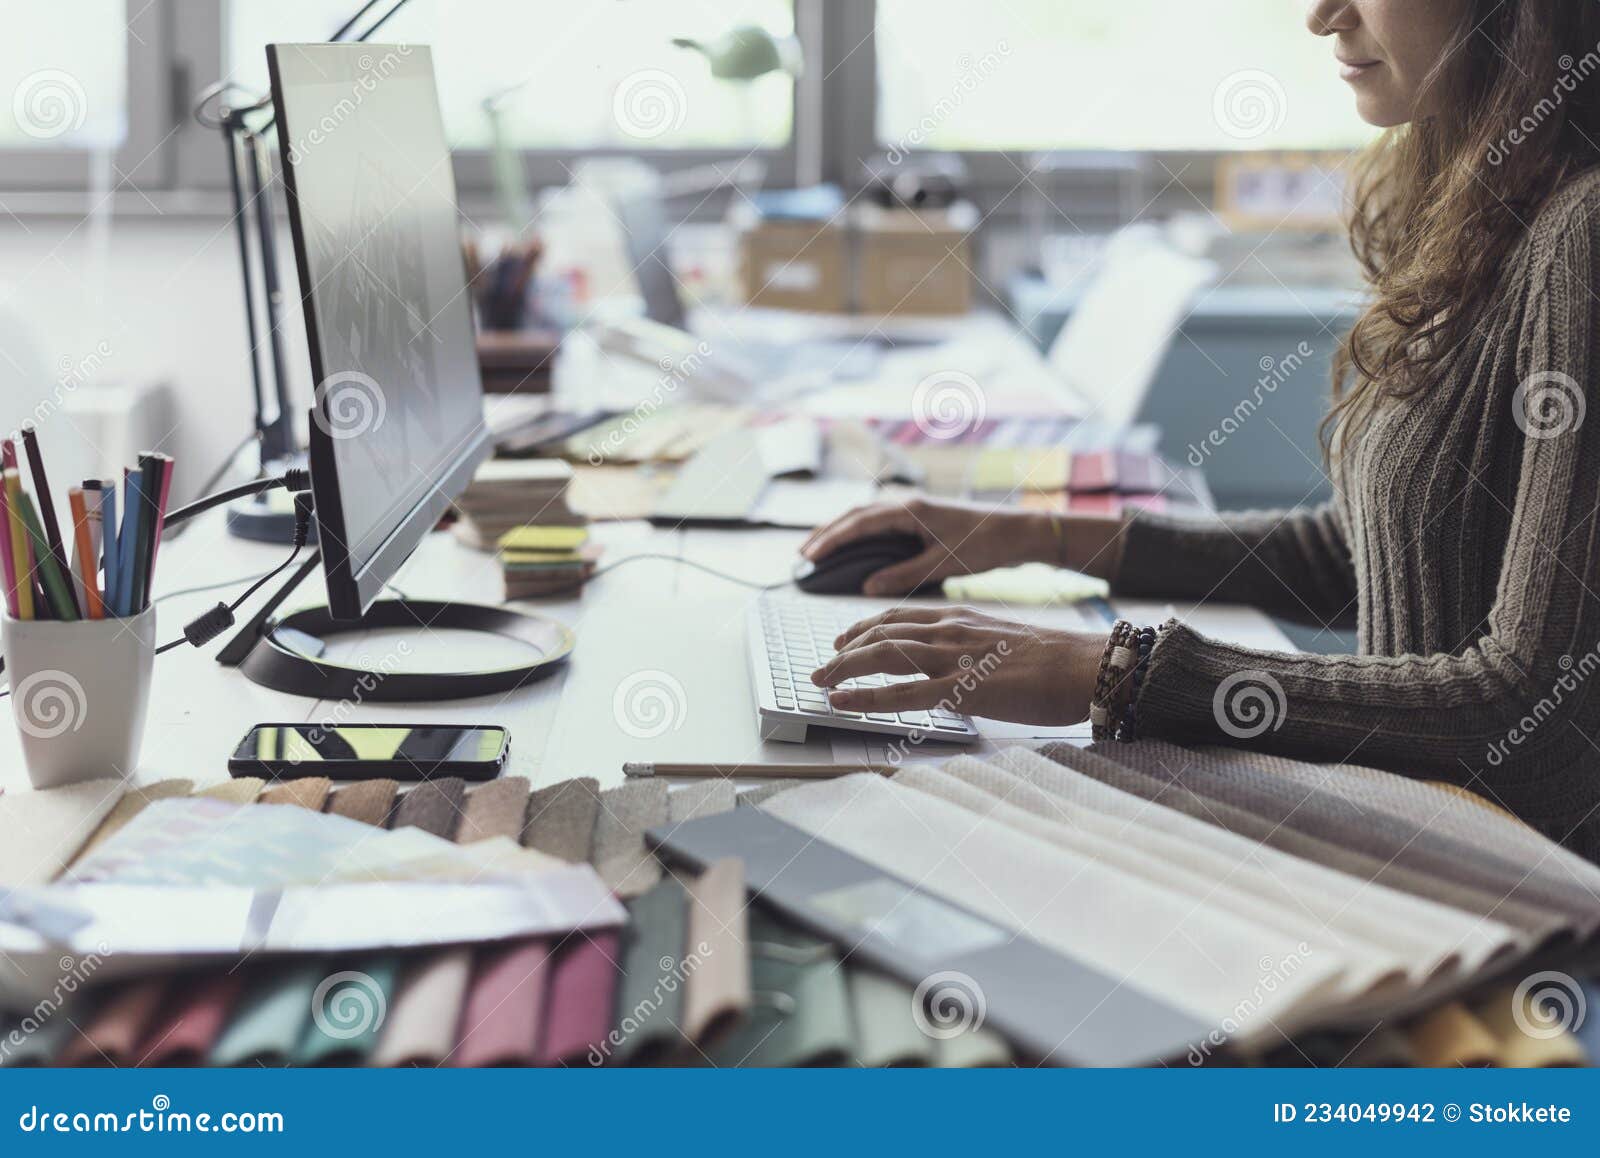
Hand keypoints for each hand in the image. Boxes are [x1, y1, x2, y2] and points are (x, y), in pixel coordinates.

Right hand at [799, 497, 1050, 596]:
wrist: (1018, 532)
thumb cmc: (986, 546)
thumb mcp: (943, 564)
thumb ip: (904, 574)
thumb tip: (868, 586)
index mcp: (911, 510)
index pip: (859, 523)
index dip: (831, 539)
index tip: (808, 556)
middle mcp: (909, 504)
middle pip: (856, 515)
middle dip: (826, 533)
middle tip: (801, 555)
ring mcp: (914, 509)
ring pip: (866, 517)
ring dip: (841, 532)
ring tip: (818, 550)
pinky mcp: (921, 519)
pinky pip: (880, 523)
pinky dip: (860, 534)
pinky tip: (854, 549)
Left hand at [809, 605, 1107, 725]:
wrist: (1086, 666)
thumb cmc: (1058, 662)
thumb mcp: (1007, 642)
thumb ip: (977, 649)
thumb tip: (961, 670)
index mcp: (962, 619)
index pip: (900, 617)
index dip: (866, 627)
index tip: (845, 639)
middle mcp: (950, 631)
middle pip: (882, 632)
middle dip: (845, 648)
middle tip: (824, 664)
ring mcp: (953, 658)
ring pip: (881, 655)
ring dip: (843, 668)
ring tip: (820, 680)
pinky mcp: (960, 690)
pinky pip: (900, 694)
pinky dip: (864, 697)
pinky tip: (840, 700)